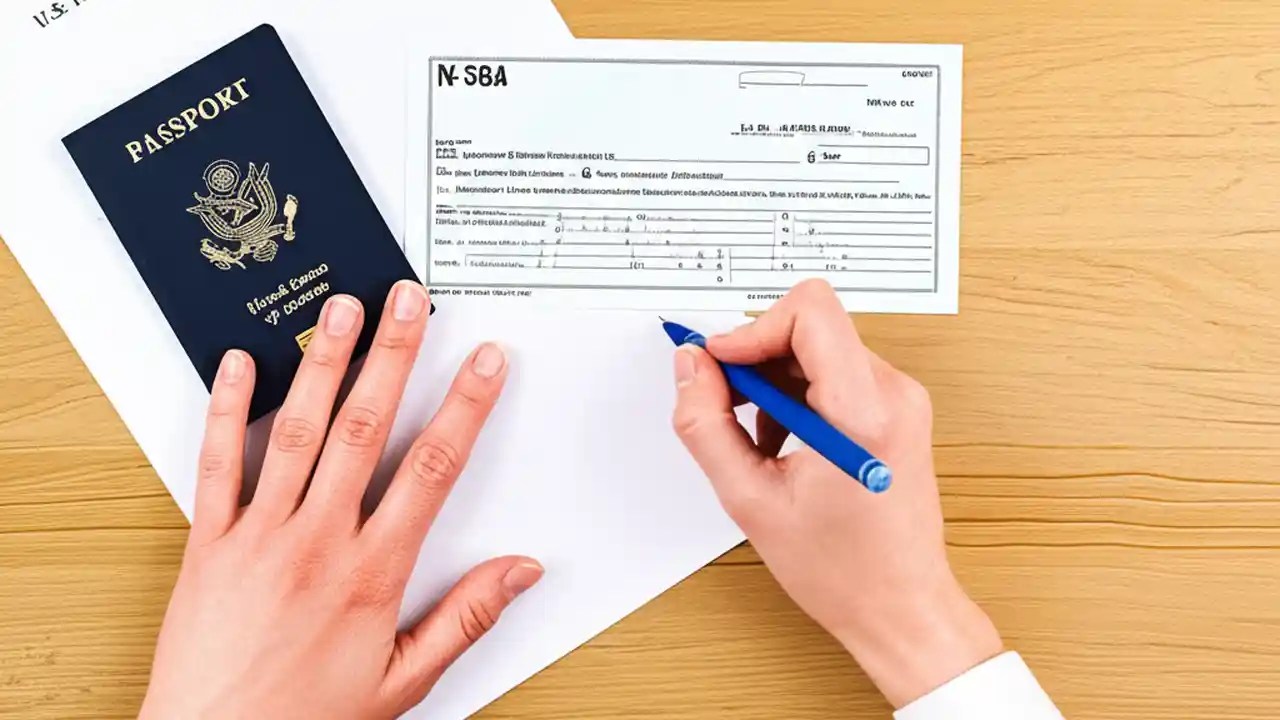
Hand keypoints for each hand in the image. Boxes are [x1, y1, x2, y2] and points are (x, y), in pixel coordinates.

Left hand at [140, 281, 541, 719]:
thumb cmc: (306, 718)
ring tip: (339, 309)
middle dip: (394, 356)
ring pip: (297, 432)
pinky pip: (216, 463)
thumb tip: (520, 572)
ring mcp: (259, 535)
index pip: (431, 469)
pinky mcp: (207, 542)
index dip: (465, 407)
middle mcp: (317, 540)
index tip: (484, 363)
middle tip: (409, 301)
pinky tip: (236, 362)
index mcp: (372, 572)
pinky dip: (226, 409)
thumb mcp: (405, 680)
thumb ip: (466, 617)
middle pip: (364, 428)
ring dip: (321, 363)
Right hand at [671, 279, 1001, 707]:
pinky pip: (834, 373)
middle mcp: (894, 394)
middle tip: (725, 407)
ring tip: (760, 442)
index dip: (752, 329)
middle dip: (756, 360)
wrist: (901, 607)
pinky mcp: (896, 409)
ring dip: (774, 383)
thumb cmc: (844, 570)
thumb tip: (691, 368)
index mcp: (865, 413)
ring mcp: (900, 399)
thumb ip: (706, 424)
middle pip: (809, 327)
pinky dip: (796, 396)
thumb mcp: (749, 499)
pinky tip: (783, 445)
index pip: (810, 312)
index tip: (719, 364)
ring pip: (818, 348)